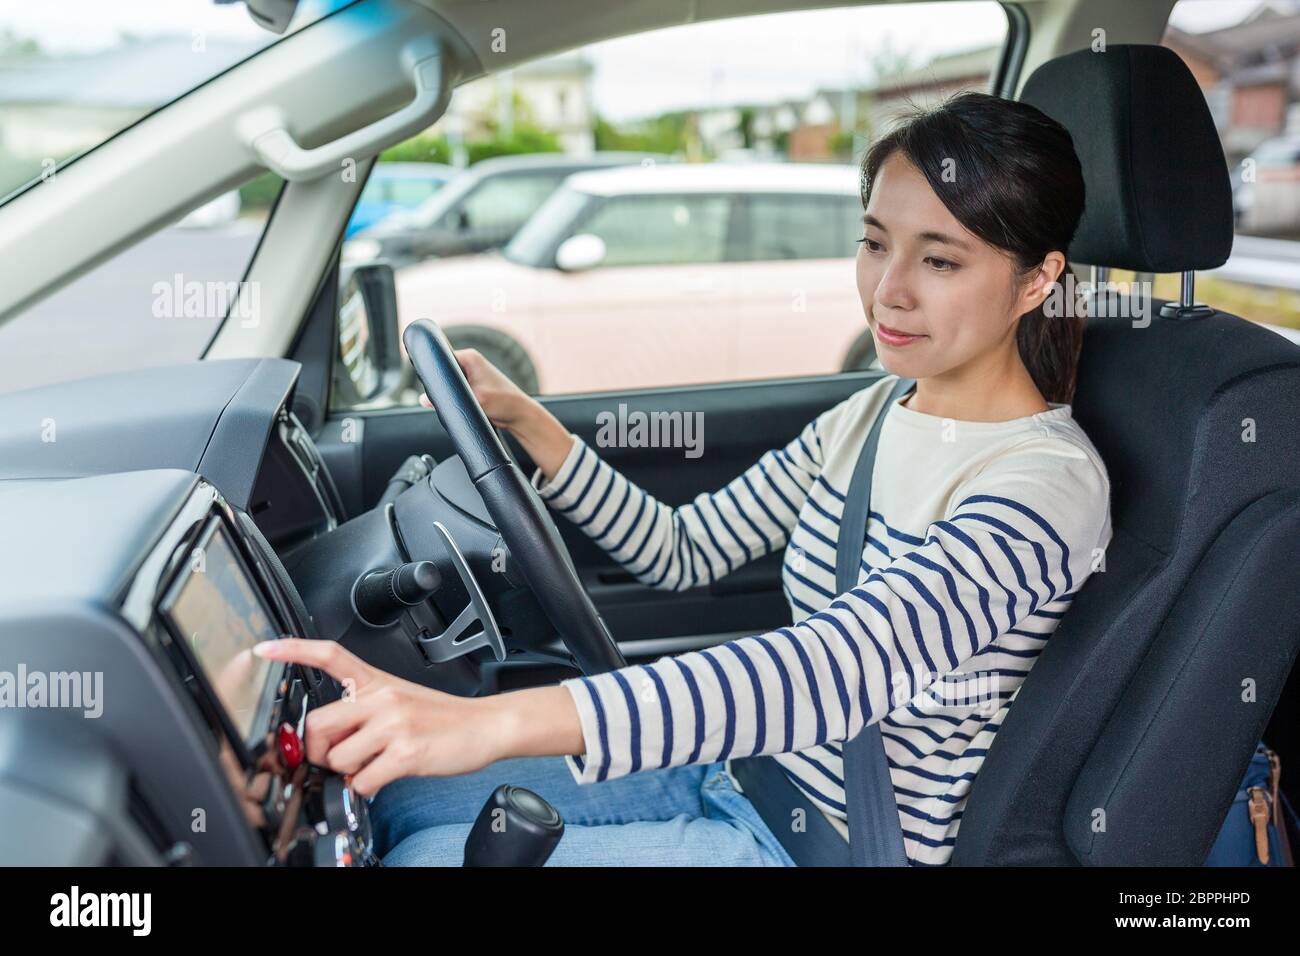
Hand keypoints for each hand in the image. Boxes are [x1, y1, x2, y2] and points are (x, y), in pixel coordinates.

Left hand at [252, 638, 507, 794]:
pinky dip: (367, 787)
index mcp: (376, 681)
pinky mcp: (406, 750)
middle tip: (336, 759)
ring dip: (349, 772)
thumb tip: (331, 744)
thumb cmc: (442, 718)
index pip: (330, 655)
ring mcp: (394, 723)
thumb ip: (364, 713)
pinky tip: (385, 776)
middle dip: (320, 752)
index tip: (264, 648)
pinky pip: (362, 780)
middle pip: (318, 724)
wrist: (484, 725)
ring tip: (372, 766)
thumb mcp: (401, 700)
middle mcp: (382, 698)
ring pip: (338, 758)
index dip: (292, 650)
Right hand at [418, 347, 573, 481]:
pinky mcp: (473, 387)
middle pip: (444, 372)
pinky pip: (457, 392)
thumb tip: (423, 399)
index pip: (442, 358)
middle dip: (442, 386)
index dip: (435, 373)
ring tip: (462, 402)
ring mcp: (471, 375)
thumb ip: (449, 398)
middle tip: (449, 398)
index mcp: (470, 357)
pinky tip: (462, 406)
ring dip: (450, 395)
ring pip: (450, 384)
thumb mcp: (475, 399)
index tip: (432, 385)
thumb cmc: (504, 402)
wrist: (519, 415)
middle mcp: (470, 363)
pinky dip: (457, 399)